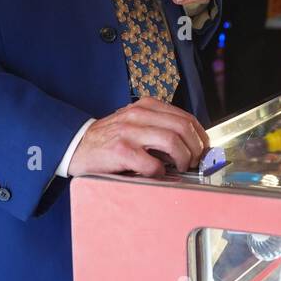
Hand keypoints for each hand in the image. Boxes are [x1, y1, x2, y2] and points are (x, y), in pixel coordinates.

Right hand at [67, 97, 209, 176]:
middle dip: (196, 147)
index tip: (204, 148)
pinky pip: (152, 164)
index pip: (185, 117)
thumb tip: (190, 143)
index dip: (200, 135)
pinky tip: (156, 173)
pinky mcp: (121, 151)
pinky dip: (160, 172)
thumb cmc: (109, 138)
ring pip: (172, 142)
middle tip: (195, 161)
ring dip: (183, 158)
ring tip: (180, 167)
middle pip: (183, 127)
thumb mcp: (135, 122)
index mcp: (146, 106)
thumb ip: (159, 126)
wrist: (76, 146)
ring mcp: (129, 132)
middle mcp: (139, 115)